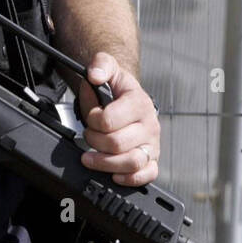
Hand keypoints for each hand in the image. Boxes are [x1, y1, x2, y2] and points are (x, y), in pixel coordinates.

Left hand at [77, 51, 160, 186]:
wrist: (126, 97)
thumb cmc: (116, 87)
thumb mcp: (108, 68)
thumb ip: (101, 64)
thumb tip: (94, 74)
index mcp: (139, 103)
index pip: (109, 120)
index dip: (92, 119)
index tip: (91, 115)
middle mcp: (149, 125)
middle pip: (116, 143)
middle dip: (94, 140)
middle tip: (89, 134)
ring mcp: (152, 144)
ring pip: (132, 162)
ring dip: (105, 162)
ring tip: (91, 156)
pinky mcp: (152, 159)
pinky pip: (147, 175)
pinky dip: (130, 178)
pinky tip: (114, 174)